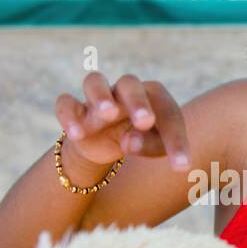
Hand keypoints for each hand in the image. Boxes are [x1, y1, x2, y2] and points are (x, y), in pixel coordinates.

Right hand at [56, 71, 191, 170]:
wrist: (105, 143)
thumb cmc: (140, 139)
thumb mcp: (153, 147)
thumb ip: (151, 145)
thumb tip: (130, 141)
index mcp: (152, 96)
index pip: (166, 111)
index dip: (175, 138)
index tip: (181, 166)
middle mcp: (124, 91)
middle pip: (130, 83)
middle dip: (138, 101)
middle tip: (146, 121)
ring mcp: (97, 98)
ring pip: (94, 81)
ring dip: (101, 96)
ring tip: (107, 114)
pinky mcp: (74, 110)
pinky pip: (66, 103)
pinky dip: (69, 115)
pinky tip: (77, 134)